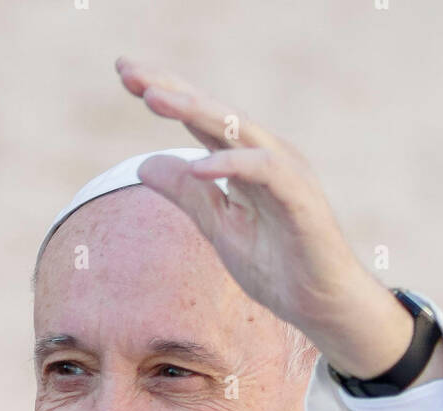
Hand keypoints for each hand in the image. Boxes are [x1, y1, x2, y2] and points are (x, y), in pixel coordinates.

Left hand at [114, 56, 437, 380]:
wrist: (320, 306)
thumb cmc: (278, 267)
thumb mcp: (218, 228)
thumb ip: (186, 195)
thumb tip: (143, 165)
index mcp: (243, 160)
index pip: (199, 118)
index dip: (164, 93)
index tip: (123, 74)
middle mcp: (265, 154)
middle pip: (213, 112)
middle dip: (171, 88)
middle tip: (127, 72)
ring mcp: (285, 172)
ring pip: (236, 130)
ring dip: (195, 111)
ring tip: (153, 98)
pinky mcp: (300, 197)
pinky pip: (263, 171)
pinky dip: (230, 165)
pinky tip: (198, 168)